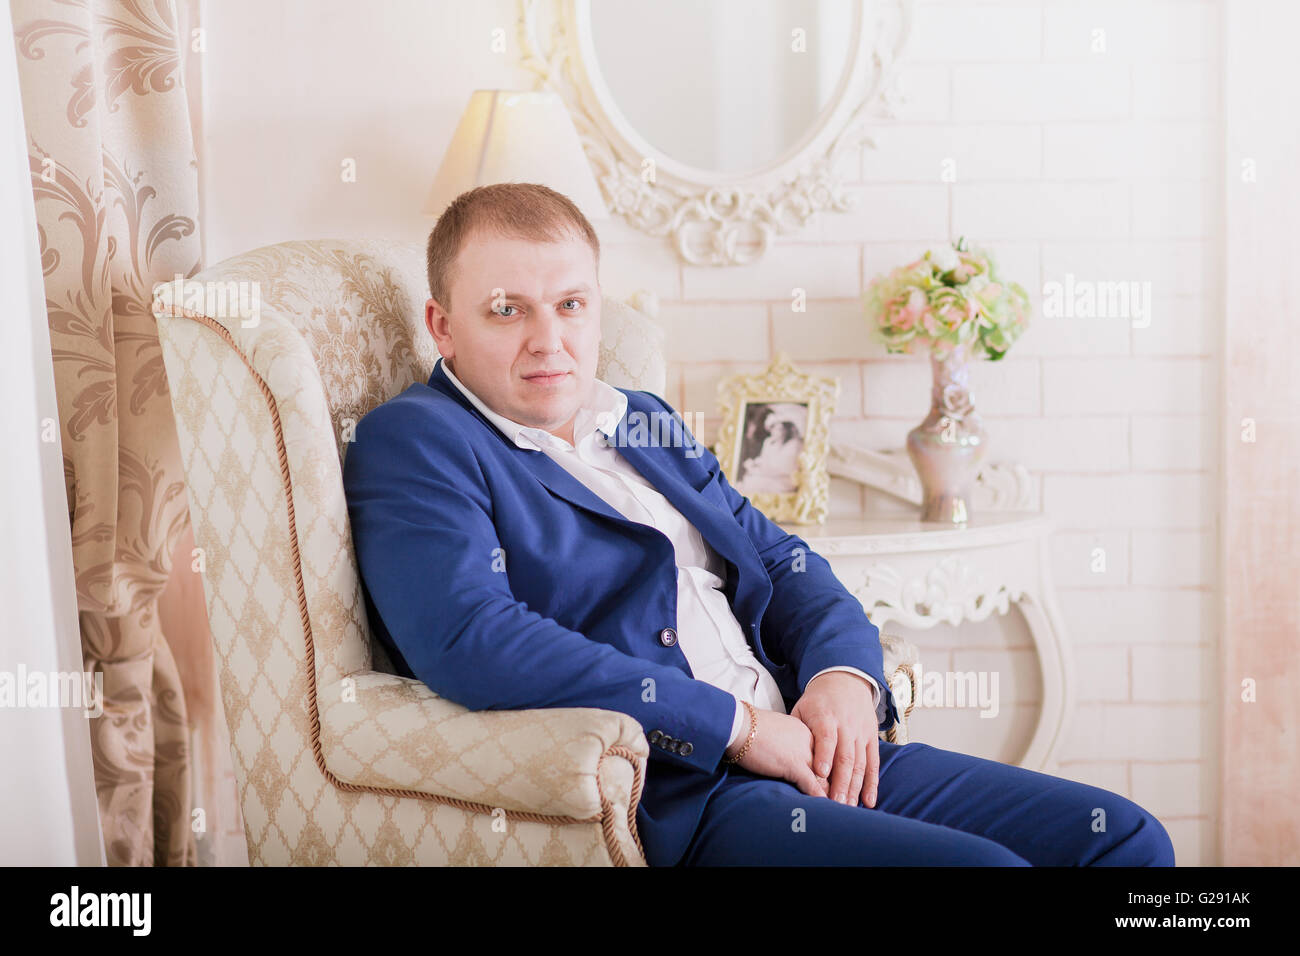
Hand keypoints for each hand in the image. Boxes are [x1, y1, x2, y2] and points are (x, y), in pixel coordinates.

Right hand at [724, 708, 828, 799]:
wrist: (740, 724)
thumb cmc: (750, 728)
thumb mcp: (776, 732)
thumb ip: (786, 743)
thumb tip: (783, 754)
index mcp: (805, 732)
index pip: (825, 754)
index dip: (830, 770)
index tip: (835, 781)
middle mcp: (809, 741)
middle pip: (829, 766)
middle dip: (836, 783)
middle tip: (843, 798)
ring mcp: (803, 753)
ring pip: (825, 777)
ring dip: (831, 794)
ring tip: (838, 807)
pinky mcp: (794, 765)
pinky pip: (812, 785)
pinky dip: (820, 798)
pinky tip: (825, 807)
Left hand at [790, 671, 879, 807]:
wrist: (845, 681)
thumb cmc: (817, 701)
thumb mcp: (802, 709)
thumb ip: (796, 731)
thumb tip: (784, 756)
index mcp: (826, 716)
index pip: (826, 737)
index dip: (824, 754)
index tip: (820, 773)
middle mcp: (846, 725)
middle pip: (845, 755)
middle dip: (841, 781)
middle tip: (835, 803)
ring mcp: (861, 733)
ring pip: (860, 763)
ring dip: (855, 787)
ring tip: (848, 807)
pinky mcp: (871, 739)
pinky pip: (873, 763)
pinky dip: (872, 783)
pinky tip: (868, 801)